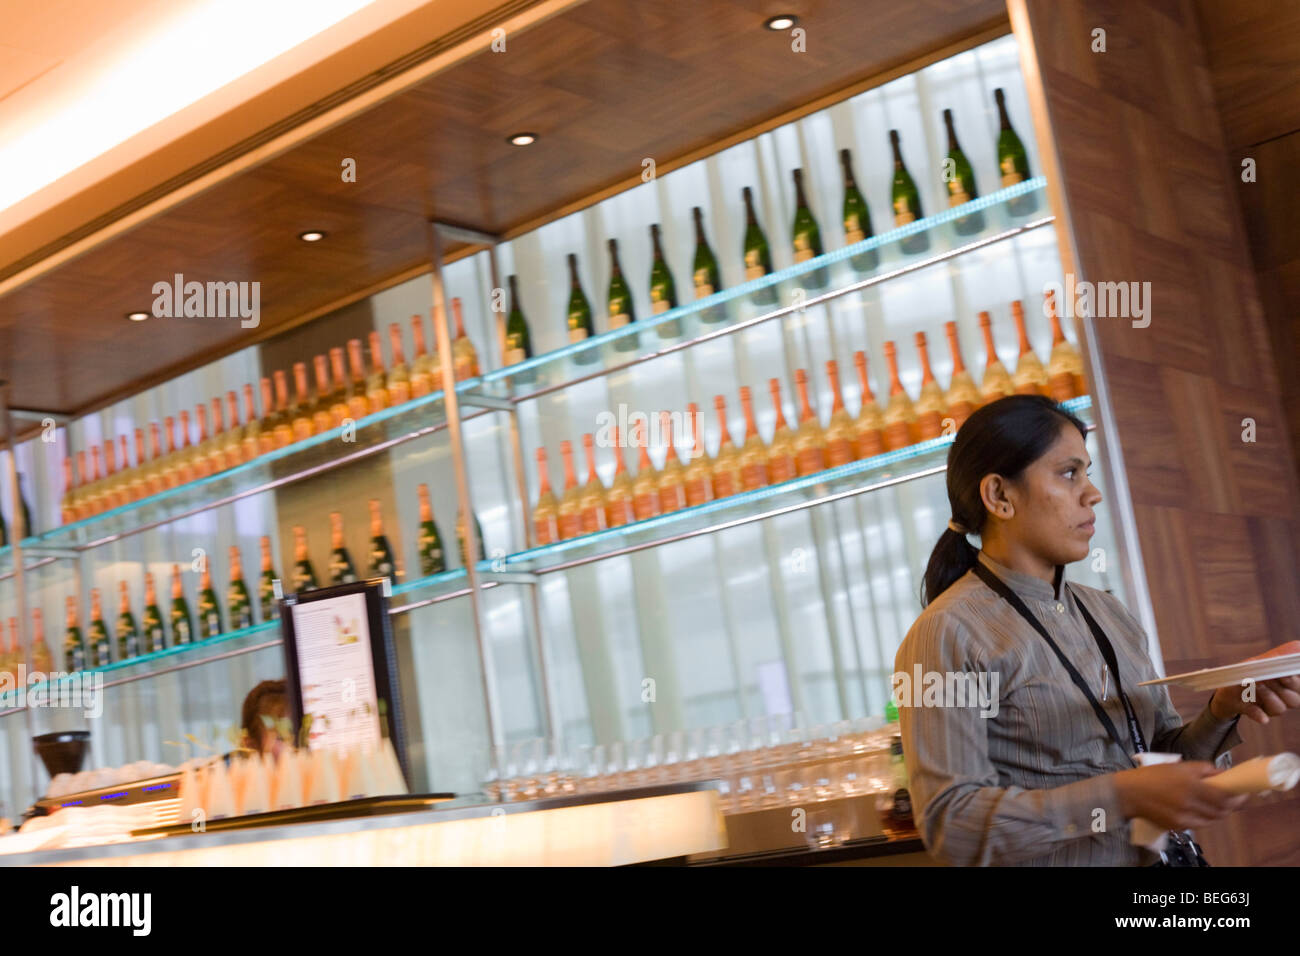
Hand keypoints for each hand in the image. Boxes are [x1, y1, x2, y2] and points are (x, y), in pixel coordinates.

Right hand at [1113, 761, 1249, 829]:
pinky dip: (1204, 818)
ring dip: (1218, 813)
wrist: (1129, 793)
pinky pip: (1199, 824)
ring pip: (1212, 819)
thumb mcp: (1178, 766)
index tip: (1244, 792)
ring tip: (1217, 804)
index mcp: (1191, 785)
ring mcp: (1184, 817)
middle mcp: (1190, 803)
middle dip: (1231, 806)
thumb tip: (1222, 773)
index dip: (1238, 796)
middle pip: (1221, 810)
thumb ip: (1203, 769)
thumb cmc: (1152, 776)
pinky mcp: (1178, 826)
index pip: (1224, 796)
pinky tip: (1200, 810)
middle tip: (1233, 798)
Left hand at [1209, 640, 1299, 724]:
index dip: (1294, 681)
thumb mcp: (1260, 661)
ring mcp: (1270, 707)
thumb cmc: (1248, 671)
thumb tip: (1298, 647)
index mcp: (1288, 685)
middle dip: (1281, 687)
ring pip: (1280, 708)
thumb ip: (1279, 656)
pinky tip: (1261, 717)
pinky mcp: (1256, 713)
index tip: (1286, 674)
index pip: (1299, 686)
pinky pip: (1261, 716)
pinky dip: (1260, 715)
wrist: (1225, 688)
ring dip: (1268, 695)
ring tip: (1255, 683)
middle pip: (1295, 699)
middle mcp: (1283, 698)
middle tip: (1268, 676)